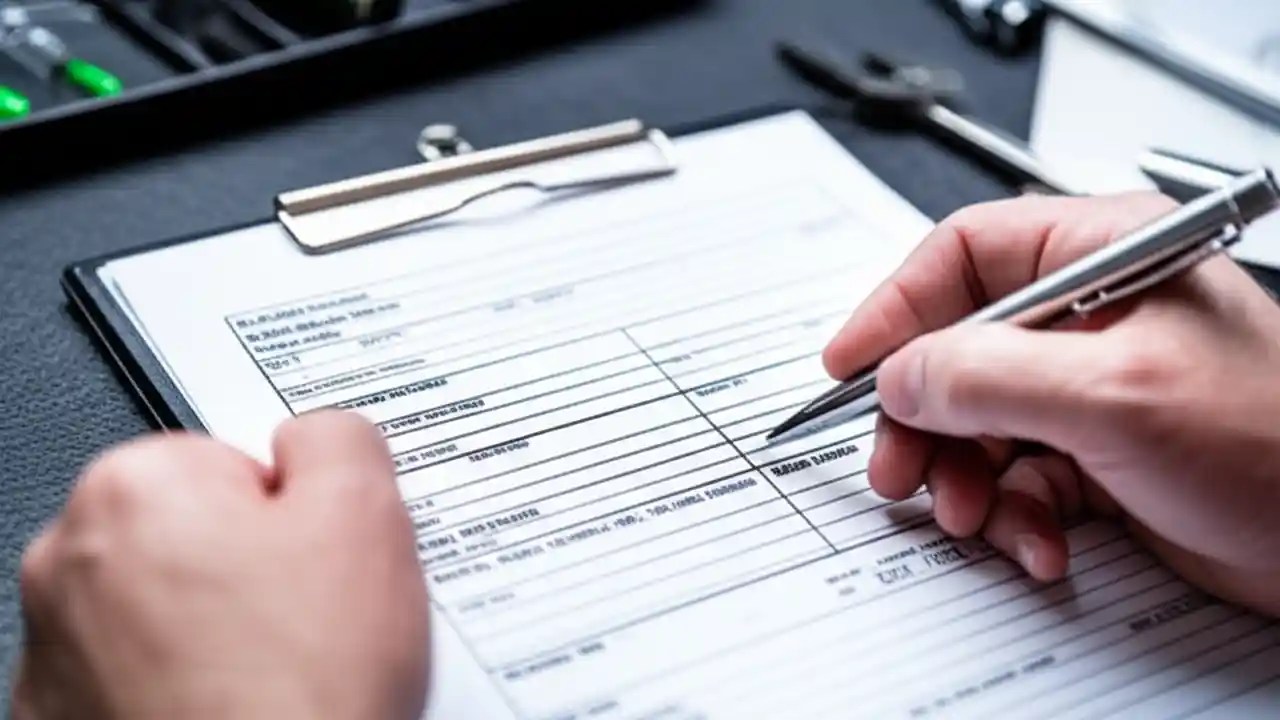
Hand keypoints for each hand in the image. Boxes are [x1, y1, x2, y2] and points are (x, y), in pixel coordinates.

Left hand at [13, 411, 428, 719]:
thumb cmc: (299, 688)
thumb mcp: (366, 515)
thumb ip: (338, 440)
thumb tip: (317, 438)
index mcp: (135, 489)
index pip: (232, 461)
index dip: (293, 513)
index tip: (316, 559)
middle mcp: (70, 565)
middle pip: (193, 533)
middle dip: (251, 567)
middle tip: (308, 621)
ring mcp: (57, 655)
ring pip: (167, 610)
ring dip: (218, 631)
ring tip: (279, 675)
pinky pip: (141, 678)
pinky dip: (184, 689)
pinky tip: (240, 709)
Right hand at [823, 193, 1279, 615]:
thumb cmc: (1278, 443)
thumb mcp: (1114, 397)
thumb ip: (988, 377)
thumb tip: (900, 376)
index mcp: (1104, 256)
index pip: (965, 255)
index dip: (897, 306)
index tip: (850, 362)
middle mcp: (1092, 316)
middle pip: (957, 349)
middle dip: (924, 419)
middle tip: (900, 467)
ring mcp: (1091, 387)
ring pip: (977, 422)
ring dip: (965, 479)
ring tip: (976, 516)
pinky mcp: (1097, 453)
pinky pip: (1016, 476)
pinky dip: (1014, 516)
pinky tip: (1040, 542)